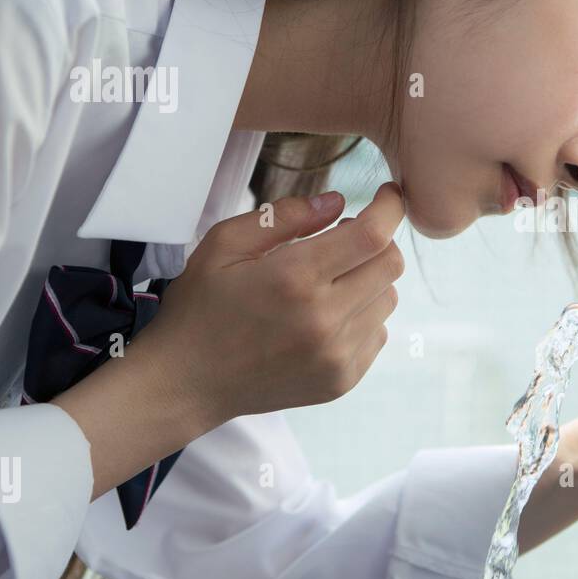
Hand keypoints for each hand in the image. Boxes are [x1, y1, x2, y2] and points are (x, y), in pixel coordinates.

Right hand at [139, 180, 406, 426]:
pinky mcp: (342, 380)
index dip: (390, 207)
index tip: (388, 195)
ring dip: (370, 279)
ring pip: (388, 298)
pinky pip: (378, 333)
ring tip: (329, 281)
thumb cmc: (201, 307)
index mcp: (295, 278)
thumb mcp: (225, 244)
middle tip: (344, 238)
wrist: (186, 383)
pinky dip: (363, 316)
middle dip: (378, 240)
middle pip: (391, 264)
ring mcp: (336, 355)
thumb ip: (284, 216)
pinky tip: (326, 316)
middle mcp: (324, 319)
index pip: (373, 235)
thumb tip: (337, 202)